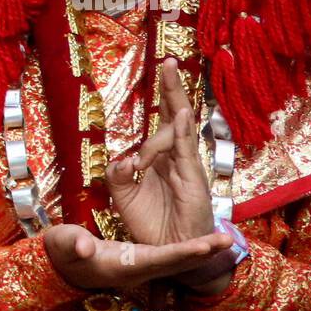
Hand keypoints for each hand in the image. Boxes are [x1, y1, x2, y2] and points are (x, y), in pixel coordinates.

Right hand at [43, 223, 232, 290]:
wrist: (58, 266)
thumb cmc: (60, 252)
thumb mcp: (63, 244)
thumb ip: (72, 244)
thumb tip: (85, 244)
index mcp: (122, 265)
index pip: (159, 259)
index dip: (183, 252)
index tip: (205, 245)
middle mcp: (136, 270)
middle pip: (175, 264)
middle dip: (203, 253)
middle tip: (230, 241)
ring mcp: (140, 267)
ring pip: (177, 262)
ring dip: (202, 252)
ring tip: (226, 240)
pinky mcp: (141, 261)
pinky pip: (171, 258)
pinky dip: (189, 250)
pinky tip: (205, 243)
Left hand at [106, 59, 214, 245]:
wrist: (170, 249)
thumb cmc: (151, 221)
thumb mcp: (123, 195)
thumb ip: (117, 174)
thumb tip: (121, 158)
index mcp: (160, 156)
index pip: (161, 119)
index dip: (161, 94)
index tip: (160, 67)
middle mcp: (176, 156)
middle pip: (174, 115)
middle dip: (171, 88)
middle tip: (167, 61)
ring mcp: (187, 166)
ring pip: (178, 129)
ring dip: (170, 108)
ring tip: (160, 101)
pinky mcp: (193, 181)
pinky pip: (186, 152)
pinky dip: (183, 132)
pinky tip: (180, 115)